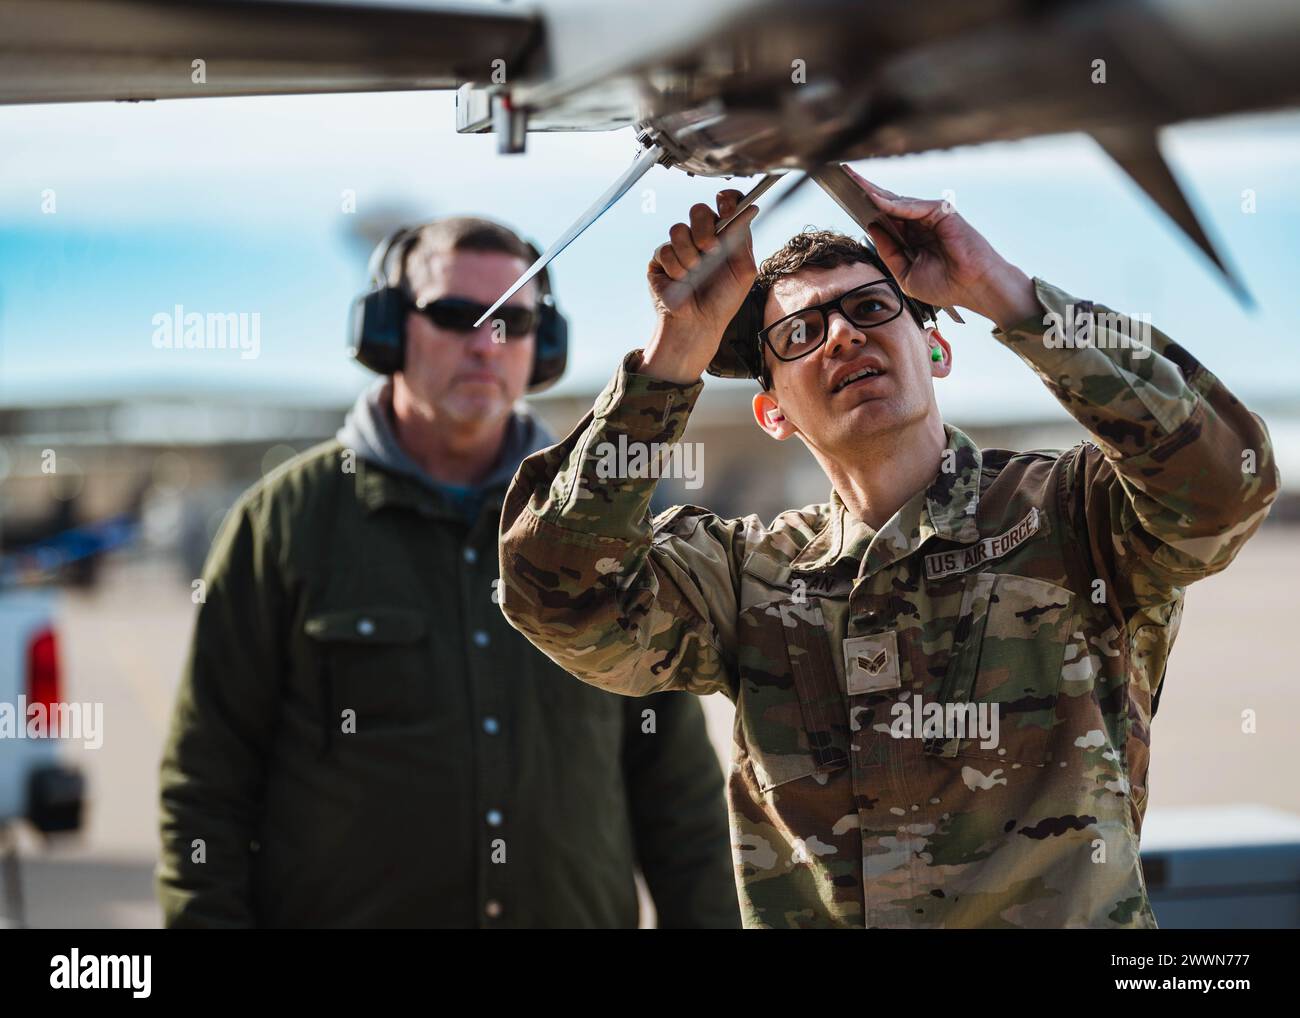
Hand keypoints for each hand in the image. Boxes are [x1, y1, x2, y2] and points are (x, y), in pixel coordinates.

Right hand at [641, 189, 758, 383]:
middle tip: (710, 248)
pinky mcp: (661, 260)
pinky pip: (665, 249)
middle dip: (704, 227)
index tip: (726, 206)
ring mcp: (680, 248)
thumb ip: (744, 239)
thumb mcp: (744, 270)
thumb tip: (748, 209)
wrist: (698, 323)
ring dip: (689, 254)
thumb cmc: (723, 301)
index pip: (725, 205)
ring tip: (694, 273)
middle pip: (699, 210)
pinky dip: (676, 267)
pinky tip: (680, 279)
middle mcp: (702, 239)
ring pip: (678, 229)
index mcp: (724, 238)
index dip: (726, 199)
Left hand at [843, 166, 1037, 328]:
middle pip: (886, 202)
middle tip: (843, 174)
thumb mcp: (905, 273)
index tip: (843, 197)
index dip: (864, 207)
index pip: (883, 218)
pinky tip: (874, 199)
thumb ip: (888, 251)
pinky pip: (911, 206)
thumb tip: (871, 226)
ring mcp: (929, 215)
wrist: (972, 288)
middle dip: (864, 189)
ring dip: (873, 190)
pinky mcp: (941, 211)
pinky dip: (891, 203)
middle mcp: (918, 223)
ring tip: (851, 180)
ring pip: (895, 200)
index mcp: (911, 237)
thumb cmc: (945, 285)